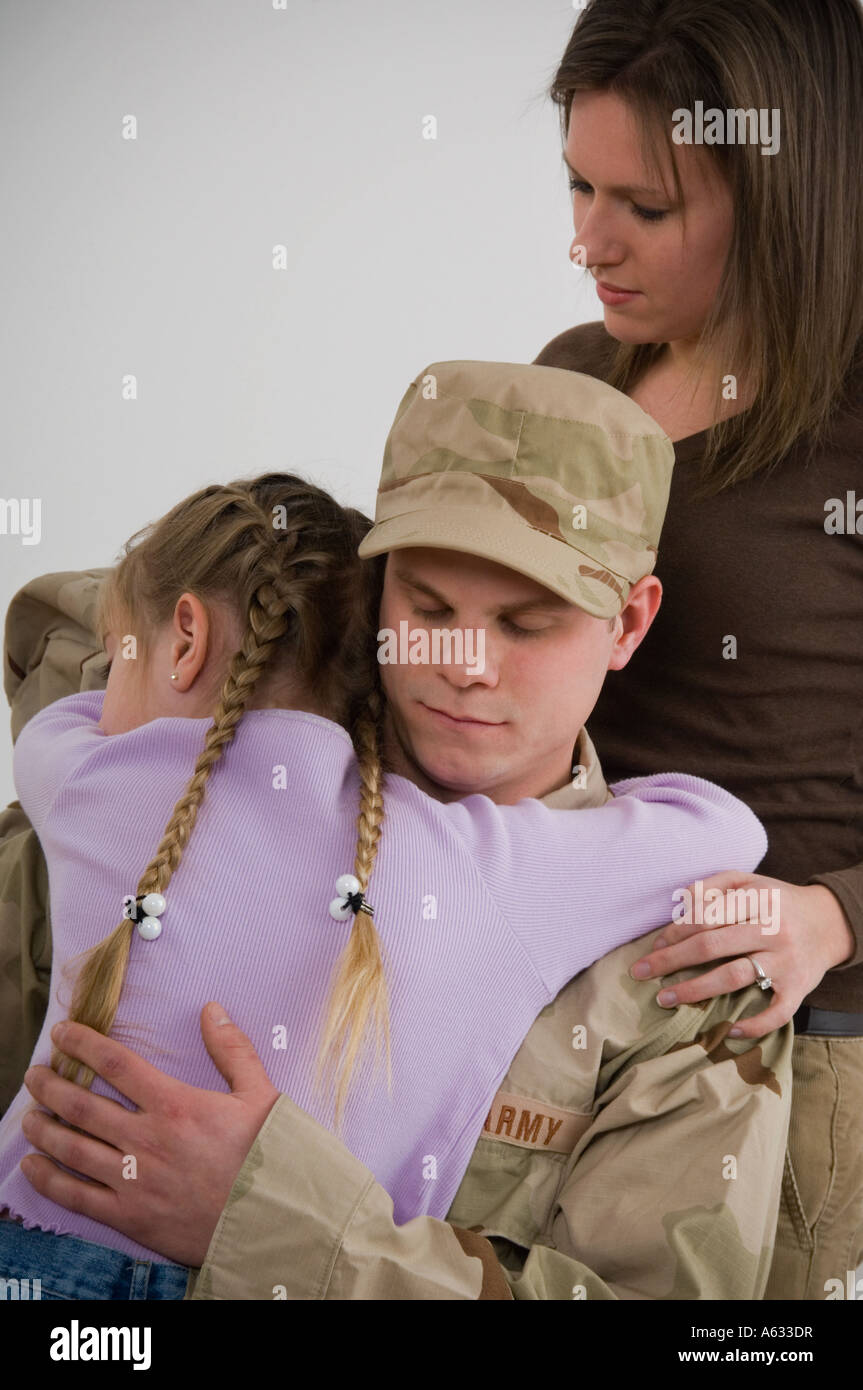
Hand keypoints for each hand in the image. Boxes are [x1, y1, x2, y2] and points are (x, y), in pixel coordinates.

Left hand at [19, 1002, 279, 1266]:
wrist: (275, 1219)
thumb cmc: (269, 1156)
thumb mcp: (259, 1094)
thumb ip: (232, 1049)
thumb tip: (212, 1010)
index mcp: (175, 1105)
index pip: (116, 1065)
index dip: (82, 1044)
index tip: (61, 1032)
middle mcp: (146, 1139)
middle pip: (81, 1105)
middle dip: (51, 1085)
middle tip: (35, 1074)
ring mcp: (134, 1180)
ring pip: (72, 1148)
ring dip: (43, 1128)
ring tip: (29, 1116)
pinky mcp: (129, 1216)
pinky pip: (76, 1196)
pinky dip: (48, 1179)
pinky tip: (33, 1166)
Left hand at [628, 873, 855, 1038]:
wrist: (829, 922)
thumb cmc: (776, 901)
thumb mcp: (747, 880)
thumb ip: (711, 886)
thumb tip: (678, 905)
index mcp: (758, 900)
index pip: (706, 917)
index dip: (674, 932)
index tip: (654, 945)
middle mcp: (773, 930)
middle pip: (711, 947)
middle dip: (671, 961)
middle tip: (641, 972)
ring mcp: (786, 962)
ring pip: (733, 977)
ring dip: (695, 991)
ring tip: (665, 999)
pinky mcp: (799, 988)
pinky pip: (776, 1013)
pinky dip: (753, 1025)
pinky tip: (728, 1031)